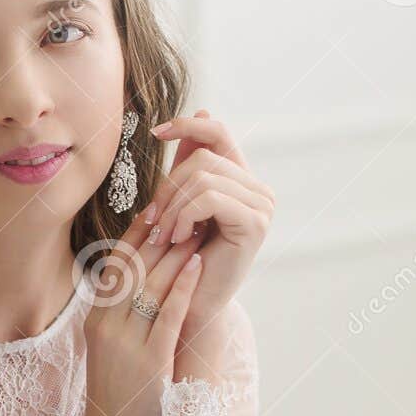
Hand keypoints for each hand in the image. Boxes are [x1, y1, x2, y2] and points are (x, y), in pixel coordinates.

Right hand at [75, 222, 206, 415]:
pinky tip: (197, 263)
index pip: (116, 264)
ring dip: (176, 250)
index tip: (159, 207)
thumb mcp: (110, 350)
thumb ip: (121, 316)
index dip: (138, 232)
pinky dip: (183, 285)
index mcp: (94, 319)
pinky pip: (168, 313)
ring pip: (151, 283)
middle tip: (186, 203)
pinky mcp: (147, 361)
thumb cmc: (117, 399)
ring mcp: (124, 343)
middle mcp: (105, 325)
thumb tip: (142, 281)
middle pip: (134, 266)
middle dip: (161, 232)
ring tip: (197, 224)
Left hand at [146, 109, 273, 336]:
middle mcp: (259, 189)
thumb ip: (188, 165)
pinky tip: (177, 238)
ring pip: (203, 177)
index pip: (218, 132)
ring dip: (172, 205)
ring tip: (164, 234)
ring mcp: (262, 205)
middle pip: (203, 158)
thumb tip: (202, 109)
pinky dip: (184, 215)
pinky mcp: (256, 223)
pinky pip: (209, 197)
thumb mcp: (180, 204)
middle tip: (154, 219)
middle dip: (168, 186)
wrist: (190, 306)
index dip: (188, 125)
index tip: (156, 132)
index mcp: (241, 180)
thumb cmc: (180, 260)